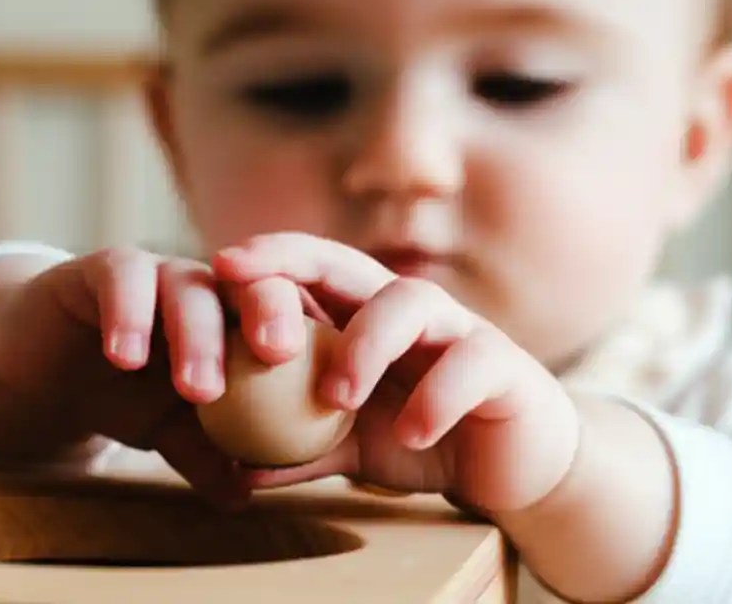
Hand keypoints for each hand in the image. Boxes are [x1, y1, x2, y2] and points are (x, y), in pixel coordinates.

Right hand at [0, 246, 311, 507]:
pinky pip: (121, 278)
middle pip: (248, 285)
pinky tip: (126, 356)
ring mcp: (154, 274)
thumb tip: (244, 497)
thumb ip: (207, 455)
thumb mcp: (171, 430)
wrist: (45, 368)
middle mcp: (202, 288)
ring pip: (186, 286)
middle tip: (277, 355)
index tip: (327, 384)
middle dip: (268, 312)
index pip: (286, 317)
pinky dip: (127, 313)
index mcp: (234, 322)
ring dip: (195, 335)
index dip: (311, 342)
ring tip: (200, 390)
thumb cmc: (126, 394)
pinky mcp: (100, 270)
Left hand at [213, 233, 579, 514]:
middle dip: (296, 265)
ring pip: (411, 302)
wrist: (513, 468)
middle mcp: (407, 310)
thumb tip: (234, 471)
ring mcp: (457, 330)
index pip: (311, 270)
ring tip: (337, 399)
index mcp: (363, 317)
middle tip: (252, 293)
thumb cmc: (423, 438)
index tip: (218, 268)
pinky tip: (413, 433)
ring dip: (367, 344)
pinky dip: (437, 397)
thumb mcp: (353, 447)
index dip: (269, 260)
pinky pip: (470, 363)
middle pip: (350, 263)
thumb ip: (300, 451)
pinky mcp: (504, 365)